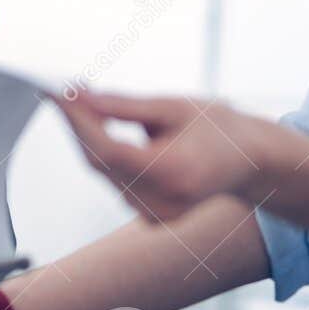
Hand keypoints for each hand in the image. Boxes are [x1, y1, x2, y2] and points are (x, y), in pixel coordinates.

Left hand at [59, 89, 268, 221]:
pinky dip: (103, 155)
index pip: (108, 149)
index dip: (78, 120)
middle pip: (100, 163)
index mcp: (172, 172)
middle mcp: (162, 202)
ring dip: (87, 137)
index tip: (59, 93)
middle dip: (77, 124)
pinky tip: (97, 128)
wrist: (249, 161)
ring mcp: (156, 216)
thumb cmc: (216, 127)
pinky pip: (115, 182)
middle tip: (63, 90)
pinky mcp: (151, 219)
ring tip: (80, 103)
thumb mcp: (173, 106)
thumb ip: (125, 105)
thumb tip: (82, 97)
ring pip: (104, 173)